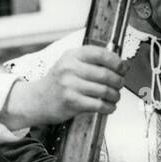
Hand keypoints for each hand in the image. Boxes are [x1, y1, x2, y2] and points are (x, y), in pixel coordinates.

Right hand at [2, 45, 125, 126]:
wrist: (37, 100)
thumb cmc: (58, 83)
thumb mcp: (70, 65)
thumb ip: (91, 62)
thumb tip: (121, 64)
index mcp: (72, 55)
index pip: (100, 54)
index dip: (116, 61)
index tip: (123, 68)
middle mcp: (70, 68)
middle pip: (105, 74)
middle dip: (118, 81)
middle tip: (120, 85)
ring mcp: (70, 85)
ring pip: (104, 90)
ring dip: (115, 95)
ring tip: (115, 97)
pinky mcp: (72, 102)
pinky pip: (98, 105)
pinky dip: (108, 107)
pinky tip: (109, 107)